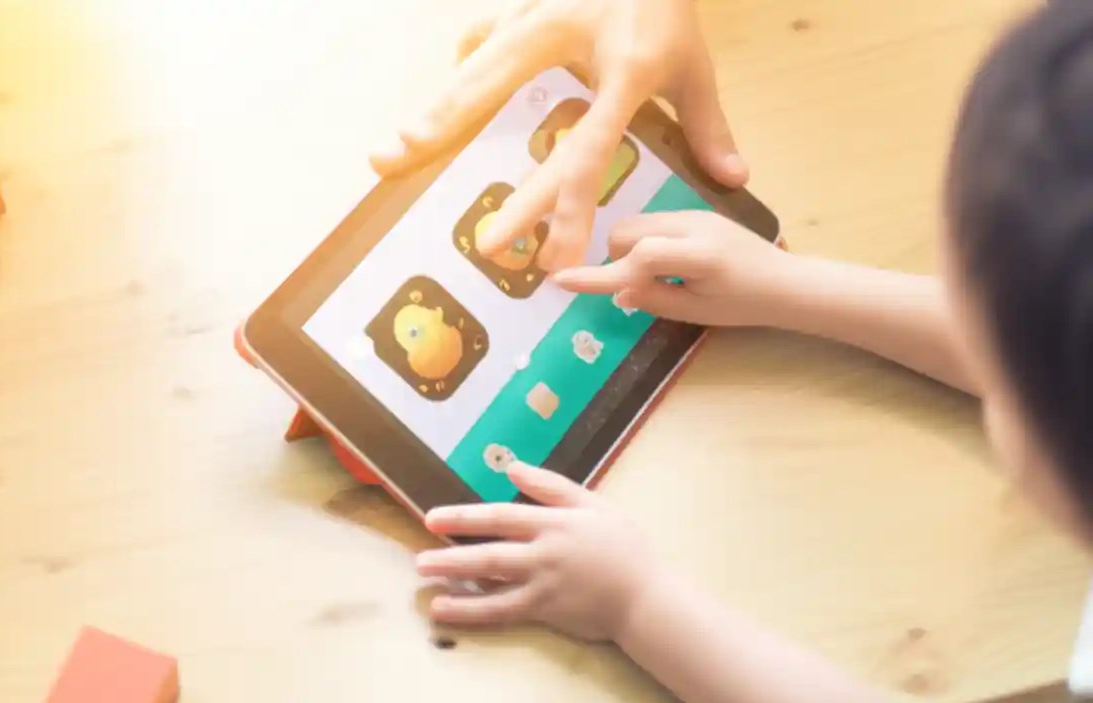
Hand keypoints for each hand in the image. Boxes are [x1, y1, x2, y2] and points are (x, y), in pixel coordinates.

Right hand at [371, 0, 746, 271]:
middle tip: (424, 194)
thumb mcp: (694, 64)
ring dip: (433, 113)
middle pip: (503, 99)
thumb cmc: (668, 8)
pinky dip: (462, 75)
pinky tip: (440, 110)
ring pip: (476, 66)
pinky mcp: (518, 3)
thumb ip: (708, 123)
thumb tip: (734, 178)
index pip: (588, 149)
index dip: (568, 209)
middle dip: (459, 150)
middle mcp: (568, 39)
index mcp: (624, 66)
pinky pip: (481, 42)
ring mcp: (535, 14)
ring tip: (388, 157)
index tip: (550, 257)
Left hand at [416, 463, 655, 641]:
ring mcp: (543, 584)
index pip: (502, 516)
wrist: (647, 597)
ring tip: (423, 578)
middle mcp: (545, 552)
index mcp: (556, 522)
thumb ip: (552, 486)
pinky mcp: (545, 611)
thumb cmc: (622, 547)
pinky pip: (501, 611)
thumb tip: (513, 466)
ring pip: (492, 580)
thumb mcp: (593, 504)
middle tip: (419, 553)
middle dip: (452, 551)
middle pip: (490, 549)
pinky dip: (470, 611)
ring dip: (455, 579)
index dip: (465, 516)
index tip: (433, 517)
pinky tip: (445, 610)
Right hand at [553, 210, 794, 326]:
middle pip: (626, 232)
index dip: (597, 274)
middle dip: (619, 259)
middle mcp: (691, 225)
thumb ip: (654, 300)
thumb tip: (618, 292)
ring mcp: (692, 213)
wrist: (787, 282)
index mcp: (697, 255)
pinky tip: (671, 263)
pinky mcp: (693, 211)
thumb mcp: (697, 312)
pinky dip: (646, 242)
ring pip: (636, 224)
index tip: (562, 281)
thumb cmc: (745, 305)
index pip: (635, 259)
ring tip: (660, 276)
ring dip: (631, 250)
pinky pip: (651, 222)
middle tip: (642, 287)